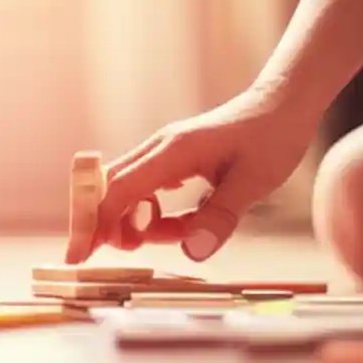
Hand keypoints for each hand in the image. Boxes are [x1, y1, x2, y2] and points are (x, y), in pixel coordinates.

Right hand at [66, 84, 321, 263]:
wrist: (282, 106)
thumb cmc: (272, 137)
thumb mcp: (254, 181)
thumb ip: (221, 216)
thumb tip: (193, 252)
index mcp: (174, 151)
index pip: (122, 190)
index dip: (99, 223)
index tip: (80, 254)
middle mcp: (160, 150)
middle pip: (111, 188)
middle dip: (103, 224)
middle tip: (109, 256)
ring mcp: (164, 154)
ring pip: (128, 191)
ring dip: (135, 222)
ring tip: (167, 239)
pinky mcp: (173, 161)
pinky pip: (147, 191)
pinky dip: (154, 216)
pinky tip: (180, 227)